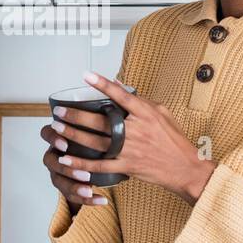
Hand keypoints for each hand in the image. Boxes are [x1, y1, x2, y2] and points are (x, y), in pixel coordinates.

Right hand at [41, 112, 111, 213]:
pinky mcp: (69, 187)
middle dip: (63, 166)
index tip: (66, 143)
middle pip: (50, 161)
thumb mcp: (96, 122)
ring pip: (59, 180)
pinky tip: (102, 200)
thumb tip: (118, 87)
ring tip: (89, 188)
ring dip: (73, 185)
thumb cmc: (98, 135)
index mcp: (59, 136)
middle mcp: (56, 154)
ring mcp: (60, 172)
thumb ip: (101, 111)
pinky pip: (73, 196)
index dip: (53, 138)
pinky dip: (87, 200)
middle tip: (80, 170)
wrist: (96, 160)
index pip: (47, 134)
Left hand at [49, 72, 217, 205]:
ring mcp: (130, 150)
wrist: (185, 168)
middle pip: (101, 120)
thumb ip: (140, 100)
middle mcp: (136, 131)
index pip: (122, 95)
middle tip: (59, 111)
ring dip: (73, 135)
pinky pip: (100, 165)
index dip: (103, 84)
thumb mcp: (162, 113)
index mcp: (146, 114)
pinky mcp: (127, 166)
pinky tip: (66, 160)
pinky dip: (82, 164)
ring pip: (96, 142)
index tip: (86, 74)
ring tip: (57, 128)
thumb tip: (118, 85)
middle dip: (77, 115)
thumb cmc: (174, 140)